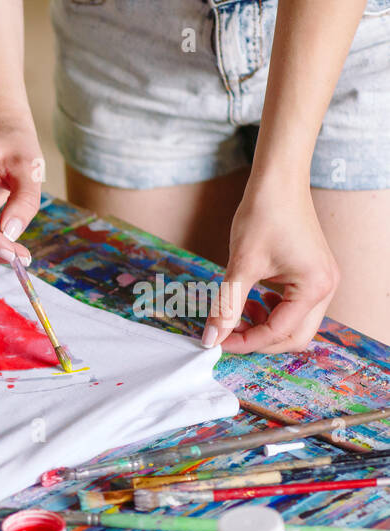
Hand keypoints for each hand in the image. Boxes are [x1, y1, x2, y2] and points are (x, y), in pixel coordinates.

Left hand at [204, 178, 339, 352]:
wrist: (278, 182)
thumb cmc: (264, 215)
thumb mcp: (241, 266)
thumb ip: (227, 306)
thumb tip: (210, 339)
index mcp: (314, 288)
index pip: (278, 333)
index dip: (244, 342)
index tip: (216, 341)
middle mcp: (326, 288)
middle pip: (294, 337)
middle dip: (258, 340)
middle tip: (227, 332)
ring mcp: (322, 282)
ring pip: (294, 325)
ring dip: (265, 326)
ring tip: (239, 312)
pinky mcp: (312, 275)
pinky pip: (295, 308)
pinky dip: (272, 312)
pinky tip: (253, 300)